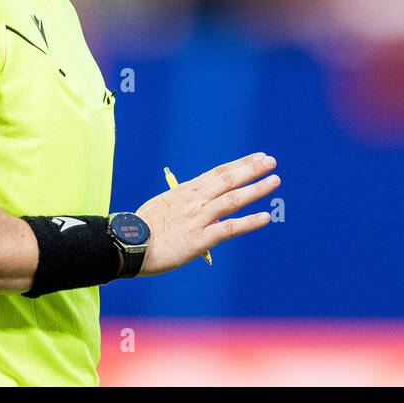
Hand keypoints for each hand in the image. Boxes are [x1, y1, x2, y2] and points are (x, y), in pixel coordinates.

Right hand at [135, 152, 279, 275]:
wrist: (128, 245)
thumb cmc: (141, 229)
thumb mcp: (162, 206)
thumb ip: (182, 203)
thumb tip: (196, 205)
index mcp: (186, 191)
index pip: (218, 172)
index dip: (239, 164)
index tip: (256, 157)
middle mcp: (195, 199)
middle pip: (229, 180)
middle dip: (252, 169)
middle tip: (271, 161)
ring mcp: (199, 217)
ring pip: (233, 199)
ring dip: (256, 189)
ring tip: (274, 181)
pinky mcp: (200, 238)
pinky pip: (230, 228)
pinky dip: (249, 222)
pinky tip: (265, 217)